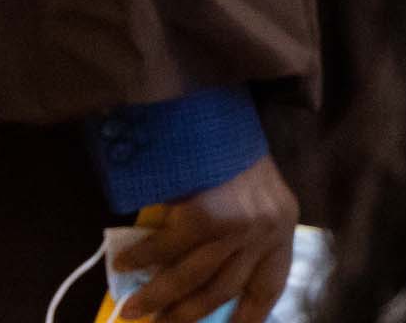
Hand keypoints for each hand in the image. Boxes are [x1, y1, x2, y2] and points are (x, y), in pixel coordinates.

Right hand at [114, 153, 297, 322]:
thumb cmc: (227, 145)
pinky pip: (165, 252)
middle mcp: (266, 228)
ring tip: (132, 310)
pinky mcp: (206, 218)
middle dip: (187, 314)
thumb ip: (234, 230)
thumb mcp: (248, 190)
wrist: (212, 104)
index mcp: (283, 223)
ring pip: (191, 280)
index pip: (271, 282)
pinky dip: (140, 260)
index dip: (251, 313)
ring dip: (157, 298)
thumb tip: (192, 276)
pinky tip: (123, 263)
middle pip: (223, 289)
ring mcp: (238, 225)